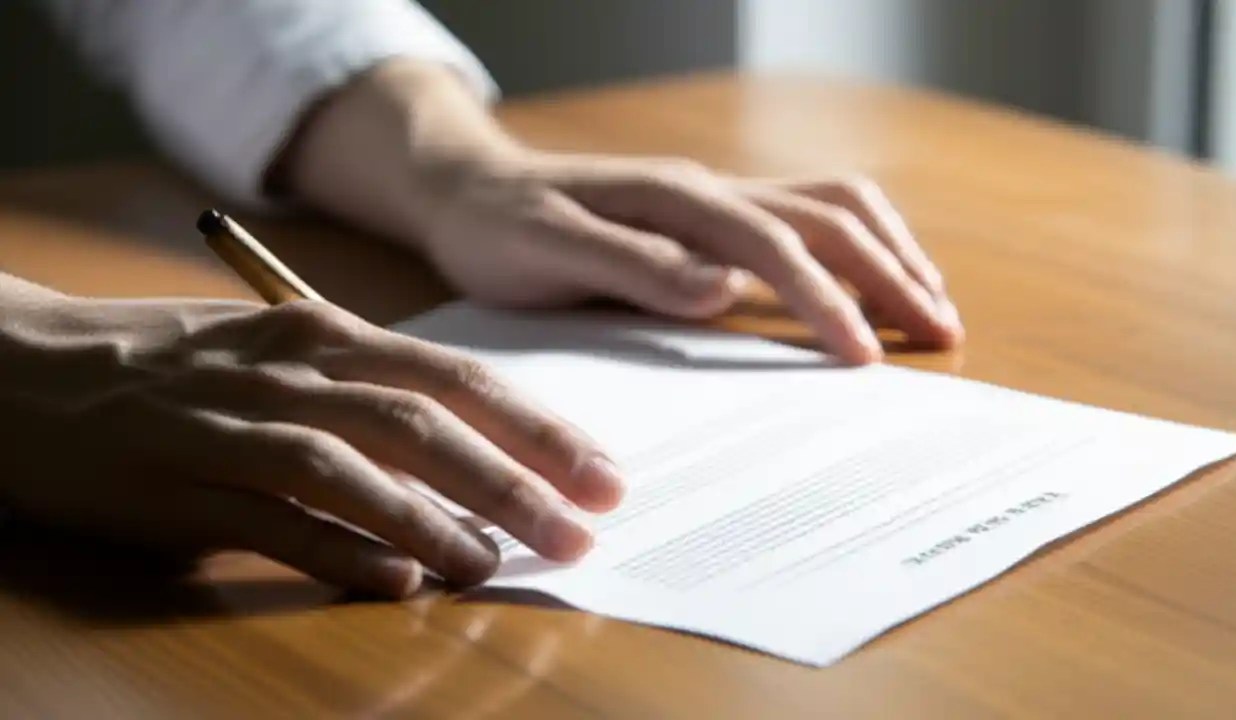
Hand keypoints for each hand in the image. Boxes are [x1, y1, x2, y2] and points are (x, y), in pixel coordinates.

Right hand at [0, 292, 622, 596]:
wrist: (26, 369)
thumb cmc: (174, 365)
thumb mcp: (279, 355)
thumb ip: (367, 397)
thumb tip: (468, 462)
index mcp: (324, 332)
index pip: (458, 378)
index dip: (539, 427)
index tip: (602, 473)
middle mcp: (289, 369)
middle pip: (426, 422)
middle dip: (516, 477)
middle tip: (582, 528)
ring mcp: (232, 424)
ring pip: (358, 468)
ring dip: (438, 520)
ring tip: (503, 563)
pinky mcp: (180, 484)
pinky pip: (277, 522)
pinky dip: (343, 551)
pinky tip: (398, 581)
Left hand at [279, 60, 962, 363]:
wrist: (468, 189)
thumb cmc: (498, 229)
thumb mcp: (545, 252)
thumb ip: (633, 267)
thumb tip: (725, 288)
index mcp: (675, 200)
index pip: (776, 245)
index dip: (827, 300)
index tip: (866, 359)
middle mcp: (707, 190)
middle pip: (829, 215)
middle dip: (892, 272)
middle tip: (944, 333)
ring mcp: (714, 198)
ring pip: (830, 206)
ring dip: (889, 252)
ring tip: (932, 306)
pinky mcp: (711, 216)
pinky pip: (806, 218)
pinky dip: (857, 248)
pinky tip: (871, 282)